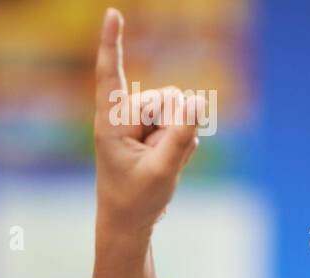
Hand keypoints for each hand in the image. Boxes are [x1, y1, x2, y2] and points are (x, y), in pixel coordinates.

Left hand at [93, 7, 202, 239]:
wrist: (129, 225)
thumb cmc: (135, 203)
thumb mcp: (162, 172)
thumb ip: (181, 137)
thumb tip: (198, 100)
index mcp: (111, 125)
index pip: (113, 78)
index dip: (113, 45)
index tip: (112, 13)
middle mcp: (125, 116)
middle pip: (167, 97)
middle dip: (174, 127)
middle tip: (156, 162)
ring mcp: (142, 121)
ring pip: (180, 109)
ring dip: (179, 139)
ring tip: (159, 165)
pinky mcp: (156, 128)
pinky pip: (185, 124)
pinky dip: (184, 145)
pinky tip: (167, 163)